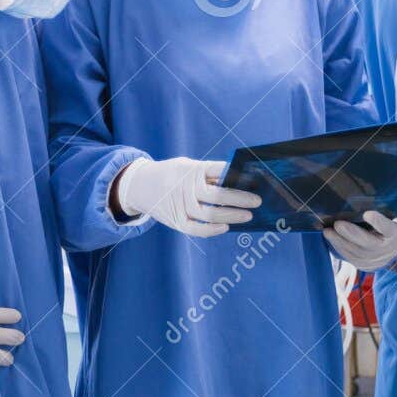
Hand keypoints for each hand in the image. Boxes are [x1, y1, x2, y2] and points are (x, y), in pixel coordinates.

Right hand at [114, 157, 261, 237]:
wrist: (139, 185)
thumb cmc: (173, 174)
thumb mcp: (187, 166)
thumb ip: (209, 174)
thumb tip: (240, 184)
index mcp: (191, 169)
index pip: (219, 170)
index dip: (239, 176)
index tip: (256, 180)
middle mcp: (186, 187)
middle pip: (218, 195)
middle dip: (241, 199)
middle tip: (257, 201)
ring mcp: (180, 205)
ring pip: (210, 214)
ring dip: (232, 215)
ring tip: (248, 215)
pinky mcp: (175, 221)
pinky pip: (196, 229)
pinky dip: (212, 230)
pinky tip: (226, 227)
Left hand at [324, 210, 396, 269]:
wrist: (387, 253)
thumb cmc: (384, 230)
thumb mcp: (388, 220)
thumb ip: (376, 214)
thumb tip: (358, 200)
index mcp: (394, 234)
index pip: (388, 228)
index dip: (378, 222)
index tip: (368, 213)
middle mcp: (385, 249)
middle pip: (368, 242)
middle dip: (351, 233)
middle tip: (338, 224)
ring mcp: (373, 259)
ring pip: (355, 251)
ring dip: (339, 240)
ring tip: (328, 231)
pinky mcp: (361, 264)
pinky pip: (348, 256)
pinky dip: (338, 246)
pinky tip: (330, 237)